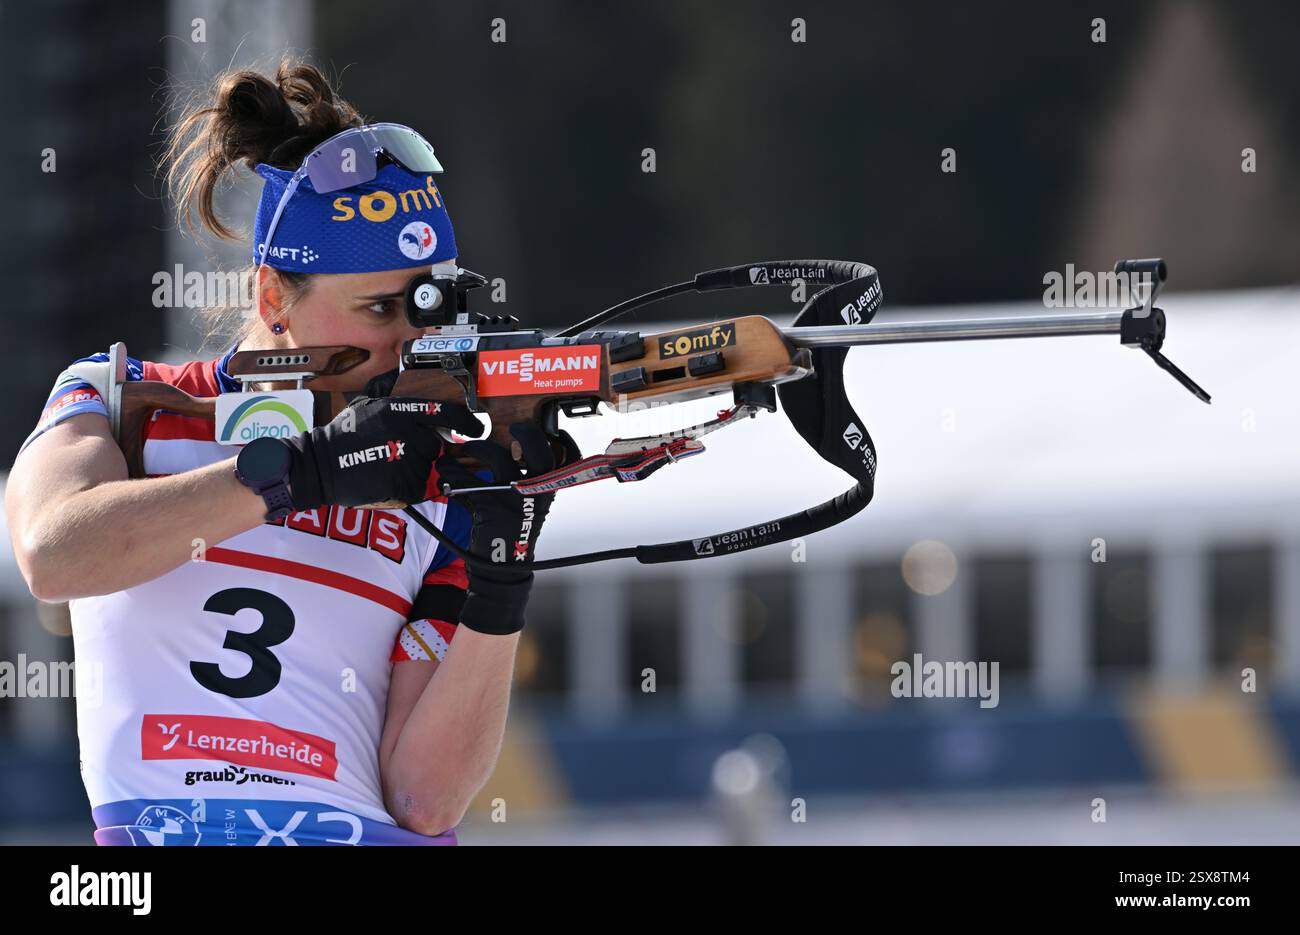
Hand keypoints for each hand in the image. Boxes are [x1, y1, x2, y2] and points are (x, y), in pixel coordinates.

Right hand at [283, 395, 484, 508]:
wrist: (321, 467)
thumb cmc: (343, 435)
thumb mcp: (365, 403)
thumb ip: (388, 390)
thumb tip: (403, 374)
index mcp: (400, 412)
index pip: (446, 414)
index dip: (466, 422)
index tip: (476, 428)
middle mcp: (408, 435)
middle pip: (436, 445)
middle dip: (423, 450)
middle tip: (396, 452)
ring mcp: (407, 462)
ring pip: (427, 467)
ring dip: (414, 468)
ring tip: (386, 465)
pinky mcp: (404, 486)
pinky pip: (419, 487)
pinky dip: (408, 486)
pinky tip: (387, 479)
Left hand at [434, 422, 579, 633]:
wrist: (502, 565)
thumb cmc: (515, 529)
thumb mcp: (531, 505)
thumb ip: (529, 481)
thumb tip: (512, 451)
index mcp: (549, 489)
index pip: (567, 458)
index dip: (564, 441)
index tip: (554, 432)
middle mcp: (536, 490)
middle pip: (538, 450)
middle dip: (525, 432)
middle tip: (513, 428)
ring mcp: (513, 497)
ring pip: (498, 458)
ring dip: (478, 448)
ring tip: (468, 447)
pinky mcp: (489, 506)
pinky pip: (466, 480)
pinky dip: (451, 471)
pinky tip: (445, 469)